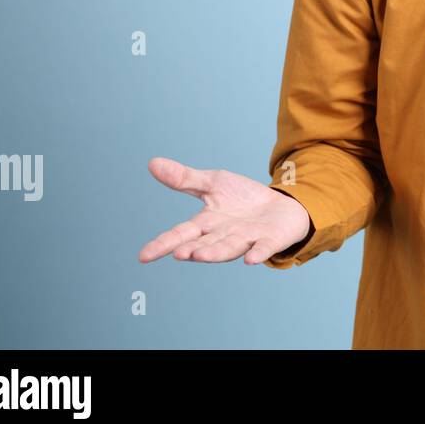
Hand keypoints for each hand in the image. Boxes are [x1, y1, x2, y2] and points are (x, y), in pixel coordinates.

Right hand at [138, 157, 312, 264]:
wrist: (280, 203)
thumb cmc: (242, 198)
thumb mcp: (213, 183)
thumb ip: (185, 179)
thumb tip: (152, 163)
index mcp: (207, 223)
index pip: (181, 234)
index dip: (163, 244)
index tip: (143, 256)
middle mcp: (224, 235)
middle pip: (204, 244)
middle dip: (192, 249)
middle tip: (179, 253)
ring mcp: (247, 239)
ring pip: (229, 248)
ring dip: (216, 253)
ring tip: (200, 256)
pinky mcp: (270, 239)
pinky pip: (263, 248)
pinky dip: (257, 254)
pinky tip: (251, 260)